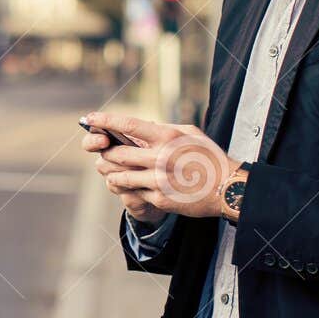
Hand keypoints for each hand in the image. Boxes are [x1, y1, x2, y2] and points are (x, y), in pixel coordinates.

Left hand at [81, 111, 235, 220]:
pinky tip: (132, 185)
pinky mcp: (160, 199)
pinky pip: (134, 192)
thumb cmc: (209, 157)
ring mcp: (159, 180)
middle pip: (117, 153)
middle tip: (102, 151)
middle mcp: (160, 157)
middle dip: (106, 152)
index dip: (104, 121)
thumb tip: (141, 126)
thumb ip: (164, 128)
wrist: (228, 189)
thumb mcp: (190, 133)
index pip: (127, 125)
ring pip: (119, 176)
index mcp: (167, 137)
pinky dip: (130, 188)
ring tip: (110, 170)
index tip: (89, 118)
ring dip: (111, 173)